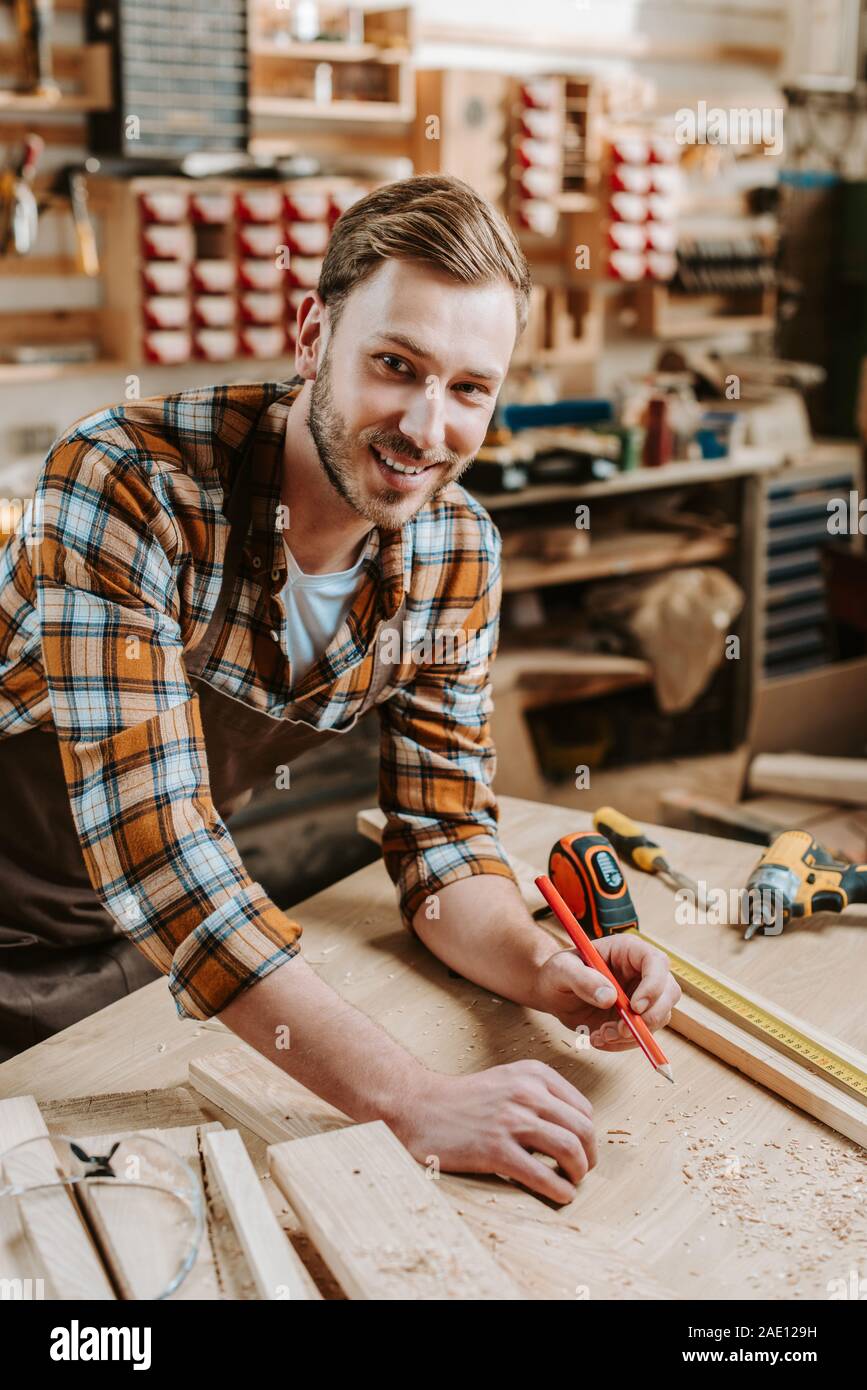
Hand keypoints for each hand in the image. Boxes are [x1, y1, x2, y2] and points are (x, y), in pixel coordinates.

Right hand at [392, 1059, 595, 1203]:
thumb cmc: (466, 1099)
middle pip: (582, 1129)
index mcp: (533, 1074)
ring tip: (571, 1182)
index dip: (588, 1135)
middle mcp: (527, 1093)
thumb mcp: (508, 1081)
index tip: (583, 1150)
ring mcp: (511, 1120)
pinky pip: (542, 1175)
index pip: (582, 1108)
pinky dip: (559, 1190)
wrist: (420, 1107)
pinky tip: (559, 1195)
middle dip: (589, 1156)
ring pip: (569, 1150)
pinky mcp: (496, 1150)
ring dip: (578, 1173)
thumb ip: (539, 1095)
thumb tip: (575, 1130)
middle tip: (582, 1170)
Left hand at [531, 934, 680, 1049]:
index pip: (656, 962)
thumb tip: (609, 996)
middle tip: (622, 1030)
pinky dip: (623, 1043)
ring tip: (600, 1034)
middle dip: (650, 1016)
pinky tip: (599, 1038)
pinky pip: (642, 1035)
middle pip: (669, 992)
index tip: (635, 1007)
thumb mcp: (561, 970)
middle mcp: (640, 972)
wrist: (552, 993)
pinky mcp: (635, 1018)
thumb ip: (582, 979)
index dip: (654, 984)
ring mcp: (641, 996)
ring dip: (633, 1034)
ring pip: (659, 1017)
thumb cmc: (557, 973)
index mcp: (627, 951)